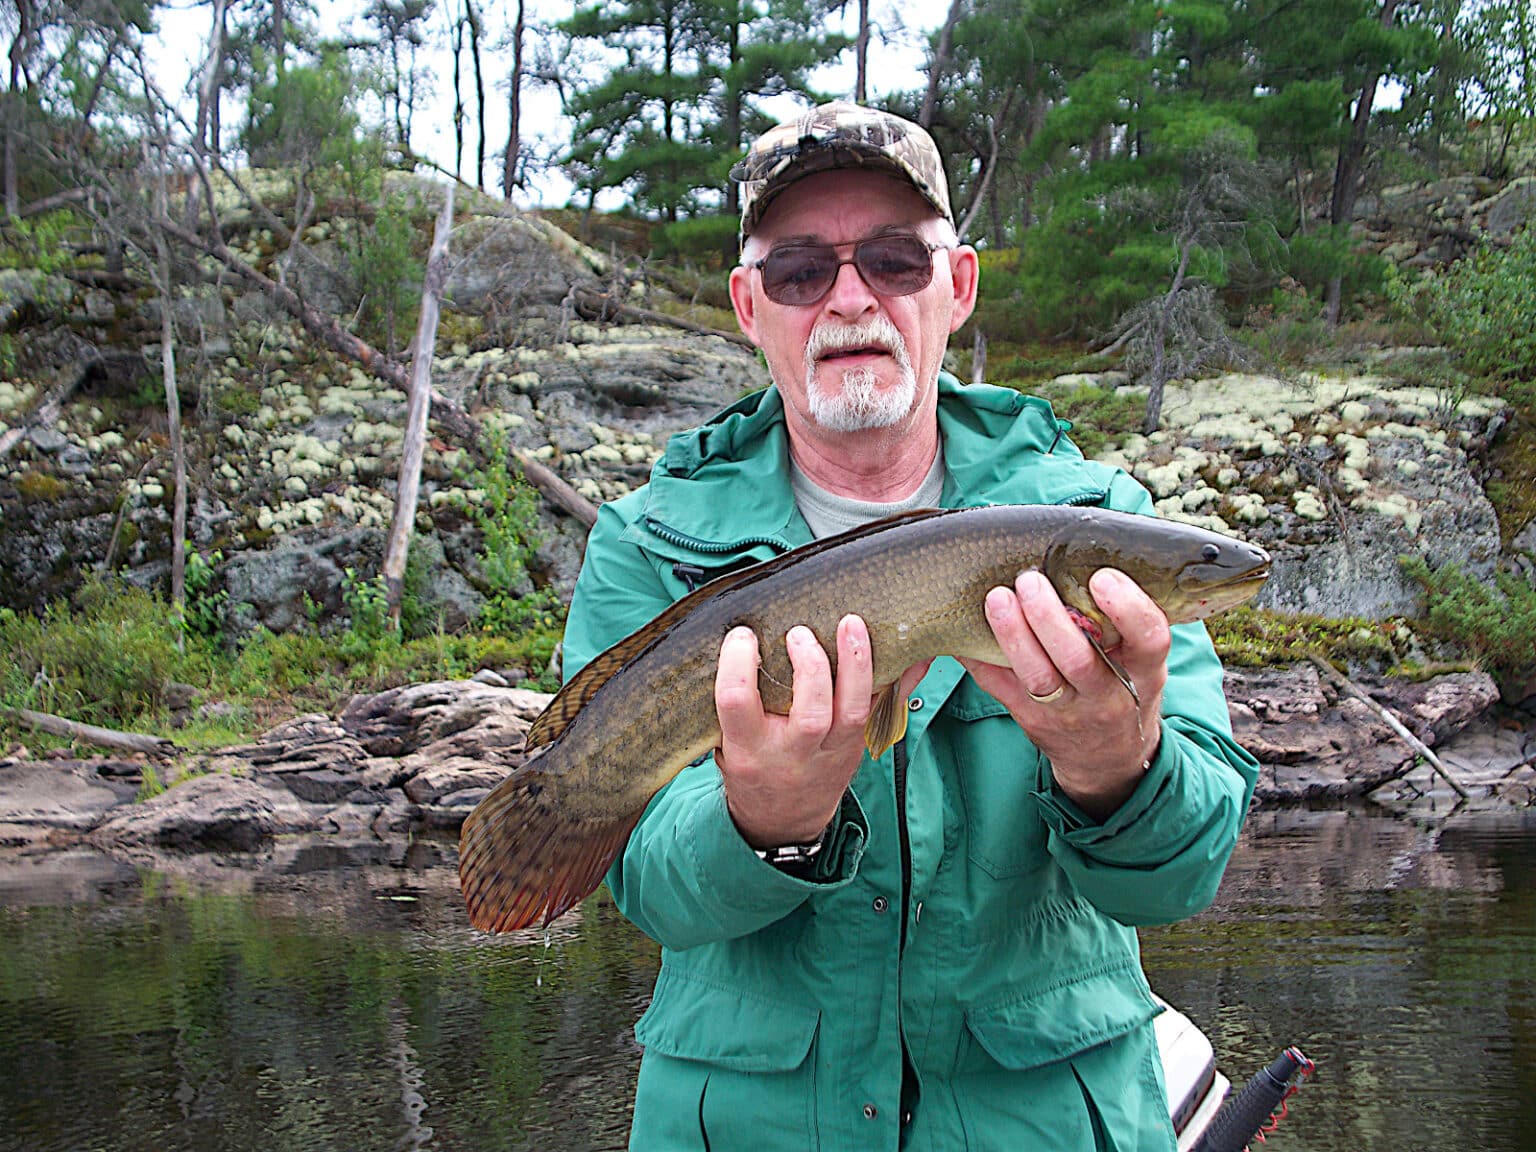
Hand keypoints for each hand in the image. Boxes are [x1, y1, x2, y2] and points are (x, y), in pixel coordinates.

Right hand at [715, 614, 928, 848]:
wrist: (782, 820)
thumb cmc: (752, 766)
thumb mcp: (727, 741)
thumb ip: (736, 700)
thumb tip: (740, 635)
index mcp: (747, 748)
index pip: (737, 703)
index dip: (738, 664)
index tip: (743, 636)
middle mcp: (792, 753)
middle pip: (812, 714)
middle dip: (811, 667)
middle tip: (799, 632)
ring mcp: (830, 753)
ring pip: (853, 712)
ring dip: (856, 665)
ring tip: (851, 624)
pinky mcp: (856, 747)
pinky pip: (883, 712)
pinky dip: (899, 679)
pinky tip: (908, 651)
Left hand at [957, 568, 1168, 820]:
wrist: (1108, 759)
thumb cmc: (1124, 686)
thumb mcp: (1143, 661)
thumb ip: (1128, 621)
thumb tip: (1089, 552)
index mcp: (1143, 671)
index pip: (1148, 640)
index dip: (1128, 609)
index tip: (1102, 578)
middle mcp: (1107, 695)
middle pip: (1078, 659)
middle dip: (1049, 617)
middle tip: (1031, 579)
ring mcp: (1067, 711)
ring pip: (1037, 676)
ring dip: (1012, 635)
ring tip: (996, 597)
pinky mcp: (1031, 720)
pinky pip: (1000, 687)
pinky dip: (979, 657)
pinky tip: (965, 630)